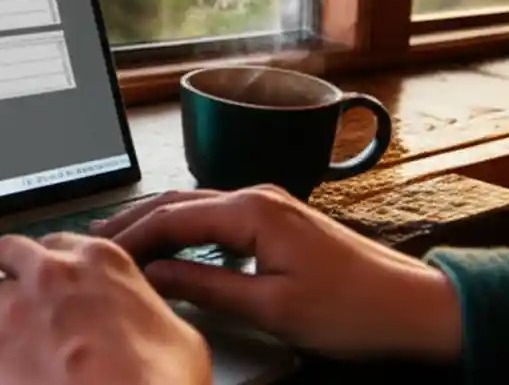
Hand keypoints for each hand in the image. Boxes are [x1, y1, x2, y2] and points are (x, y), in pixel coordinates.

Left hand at [0, 232, 210, 384]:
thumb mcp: (177, 335)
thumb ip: (146, 310)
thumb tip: (144, 317)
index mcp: (99, 262)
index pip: (59, 242)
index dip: (50, 262)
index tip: (48, 277)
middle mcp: (50, 275)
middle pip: (9, 249)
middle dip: (7, 268)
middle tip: (10, 290)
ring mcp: (12, 310)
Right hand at [93, 186, 461, 360]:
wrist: (414, 307)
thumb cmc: (352, 311)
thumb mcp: (271, 308)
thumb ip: (207, 286)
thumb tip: (156, 274)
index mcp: (253, 211)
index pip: (172, 217)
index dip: (132, 237)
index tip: (100, 255)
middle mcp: (258, 196)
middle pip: (179, 202)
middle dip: (134, 221)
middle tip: (94, 240)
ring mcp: (270, 205)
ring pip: (196, 205)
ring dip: (157, 221)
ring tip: (120, 238)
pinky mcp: (280, 220)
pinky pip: (217, 215)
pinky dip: (184, 227)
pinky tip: (171, 242)